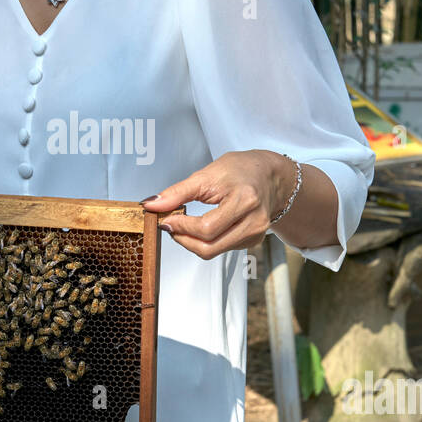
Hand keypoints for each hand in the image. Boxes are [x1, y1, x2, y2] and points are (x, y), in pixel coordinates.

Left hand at [140, 150, 291, 259]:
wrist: (269, 176)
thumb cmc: (241, 170)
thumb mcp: (206, 174)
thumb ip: (178, 192)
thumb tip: (152, 205)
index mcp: (244, 200)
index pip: (206, 228)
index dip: (181, 227)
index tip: (166, 218)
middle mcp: (254, 221)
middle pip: (209, 247)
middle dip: (183, 239)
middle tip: (171, 225)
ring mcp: (255, 234)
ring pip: (213, 251)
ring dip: (192, 241)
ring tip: (184, 224)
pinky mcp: (253, 242)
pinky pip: (222, 249)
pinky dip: (206, 241)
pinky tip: (202, 226)